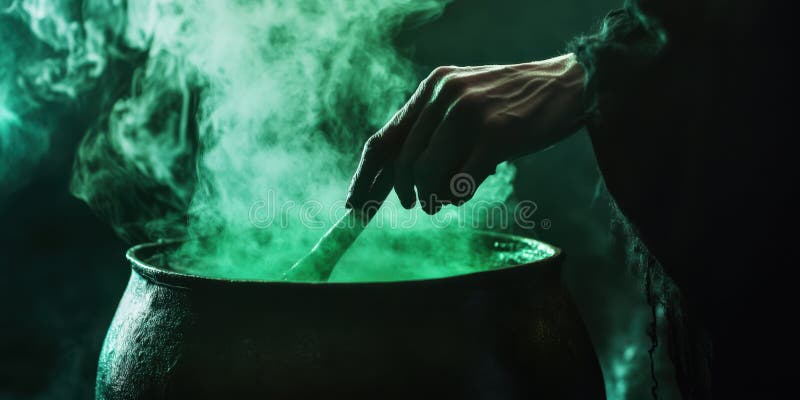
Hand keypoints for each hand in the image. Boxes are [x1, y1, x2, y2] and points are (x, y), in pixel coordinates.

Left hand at [346, 53, 585, 213]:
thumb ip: (433, 129)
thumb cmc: (513, 103)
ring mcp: (469, 113)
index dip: (365, 178)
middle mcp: (444, 96)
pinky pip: (462, 180)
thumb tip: (402, 177)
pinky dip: (459, 195)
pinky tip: (465, 192)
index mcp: (432, 88)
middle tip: (417, 206)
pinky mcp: (496, 133)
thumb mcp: (465, 102)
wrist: (568, 85)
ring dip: (432, 198)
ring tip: (442, 202)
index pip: (384, 140)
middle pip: (405, 163)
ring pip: (429, 173)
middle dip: (406, 193)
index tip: (354, 208)